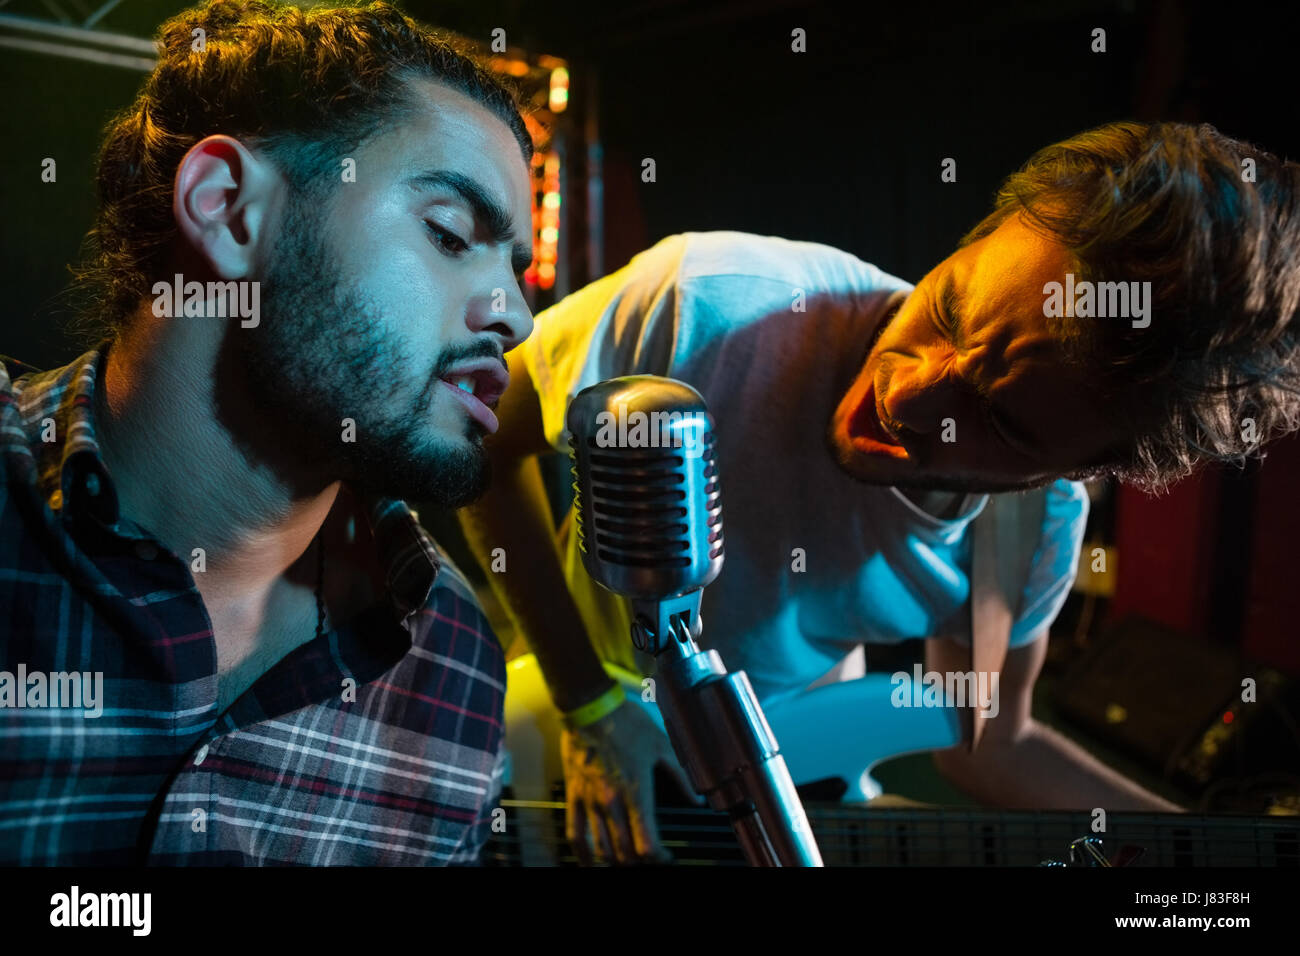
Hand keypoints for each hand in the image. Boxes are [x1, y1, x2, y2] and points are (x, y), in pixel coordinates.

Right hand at [560, 697, 693, 864]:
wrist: (590, 708)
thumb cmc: (627, 723)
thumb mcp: (662, 746)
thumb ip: (681, 775)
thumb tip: (697, 798)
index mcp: (636, 793)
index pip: (646, 844)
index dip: (658, 858)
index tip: (666, 856)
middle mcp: (611, 803)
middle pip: (625, 853)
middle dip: (640, 862)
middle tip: (650, 857)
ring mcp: (590, 802)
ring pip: (602, 849)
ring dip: (617, 861)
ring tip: (628, 859)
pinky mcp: (574, 797)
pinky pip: (575, 834)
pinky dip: (584, 855)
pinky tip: (592, 862)